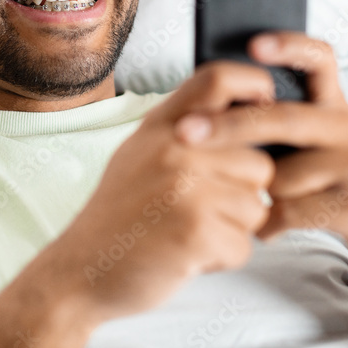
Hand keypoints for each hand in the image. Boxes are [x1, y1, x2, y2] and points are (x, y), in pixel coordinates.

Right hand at [49, 61, 277, 323]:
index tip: (264, 106)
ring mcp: (186, 187)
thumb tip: (247, 108)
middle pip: (259, 162)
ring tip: (188, 230)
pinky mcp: (197, 230)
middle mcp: (175, 147)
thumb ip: (186, 128)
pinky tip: (185, 254)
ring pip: (256, 207)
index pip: (219, 79)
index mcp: (162, 125)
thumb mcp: (142, 152)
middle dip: (241, 195)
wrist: (82, 268)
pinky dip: (221, 258)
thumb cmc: (120, 214)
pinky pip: (243, 245)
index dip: (256, 86)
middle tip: (200, 209)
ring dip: (232, 229)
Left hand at [185, 30, 347, 264]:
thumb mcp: (328, 138)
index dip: (288, 46)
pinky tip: (270, 227)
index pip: (318, 60)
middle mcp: (346, 127)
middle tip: (185, 132)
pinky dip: (269, 225)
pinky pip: (288, 213)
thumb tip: (218, 102)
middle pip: (281, 118)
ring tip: (255, 202)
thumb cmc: (346, 176)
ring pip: (279, 176)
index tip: (253, 44)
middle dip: (227, 126)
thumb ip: (288, 120)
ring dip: (256, 194)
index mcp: (334, 106)